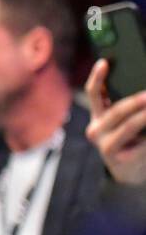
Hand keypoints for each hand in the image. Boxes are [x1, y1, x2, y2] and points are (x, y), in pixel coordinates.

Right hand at [85, 59, 145, 185]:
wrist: (129, 173)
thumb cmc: (130, 141)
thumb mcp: (122, 123)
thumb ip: (124, 107)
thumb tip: (142, 95)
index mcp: (97, 117)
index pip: (93, 94)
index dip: (97, 77)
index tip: (104, 62)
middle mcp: (96, 130)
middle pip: (115, 111)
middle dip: (134, 101)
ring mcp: (106, 146)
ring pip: (129, 126)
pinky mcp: (120, 159)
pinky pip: (142, 143)